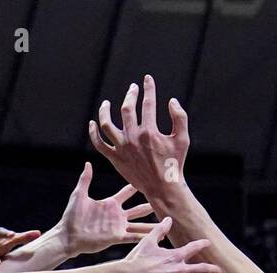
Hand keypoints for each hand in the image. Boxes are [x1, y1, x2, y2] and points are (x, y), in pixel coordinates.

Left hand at [57, 162, 156, 255]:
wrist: (69, 236)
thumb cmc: (71, 216)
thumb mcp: (79, 195)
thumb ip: (86, 179)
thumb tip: (88, 163)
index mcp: (109, 203)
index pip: (127, 192)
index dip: (136, 186)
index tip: (148, 179)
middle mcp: (117, 215)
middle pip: (138, 209)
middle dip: (150, 205)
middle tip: (164, 200)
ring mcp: (118, 227)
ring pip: (140, 224)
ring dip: (152, 223)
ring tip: (166, 220)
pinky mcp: (117, 237)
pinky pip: (134, 236)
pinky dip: (145, 236)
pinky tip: (157, 234)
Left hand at [89, 74, 188, 201]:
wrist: (163, 188)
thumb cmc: (174, 164)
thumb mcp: (183, 139)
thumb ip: (180, 117)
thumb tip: (171, 101)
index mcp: (149, 132)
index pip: (148, 103)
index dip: (148, 88)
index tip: (147, 79)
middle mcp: (133, 138)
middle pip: (127, 109)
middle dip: (130, 95)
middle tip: (133, 88)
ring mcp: (122, 148)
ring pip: (106, 124)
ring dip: (105, 111)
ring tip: (106, 103)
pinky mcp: (115, 158)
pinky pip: (99, 144)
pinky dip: (94, 133)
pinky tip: (92, 123)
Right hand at [120, 217, 220, 272]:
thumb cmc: (136, 260)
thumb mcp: (148, 242)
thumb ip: (159, 230)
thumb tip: (168, 219)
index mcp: (174, 256)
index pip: (192, 248)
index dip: (201, 244)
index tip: (208, 243)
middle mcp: (178, 270)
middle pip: (201, 269)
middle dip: (212, 270)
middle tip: (219, 272)